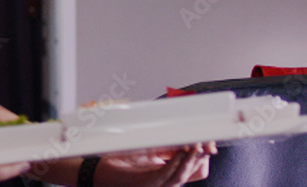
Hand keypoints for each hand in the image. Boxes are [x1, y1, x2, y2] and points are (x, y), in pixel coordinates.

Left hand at [96, 143, 216, 185]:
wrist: (97, 171)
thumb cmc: (119, 160)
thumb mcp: (146, 149)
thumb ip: (163, 142)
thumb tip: (180, 126)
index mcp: (166, 174)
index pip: (193, 168)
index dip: (203, 156)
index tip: (209, 142)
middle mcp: (164, 182)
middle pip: (192, 172)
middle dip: (201, 156)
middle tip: (208, 141)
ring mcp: (156, 185)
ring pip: (182, 175)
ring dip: (191, 160)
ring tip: (198, 145)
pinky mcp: (145, 184)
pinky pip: (165, 175)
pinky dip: (175, 164)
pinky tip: (181, 153)